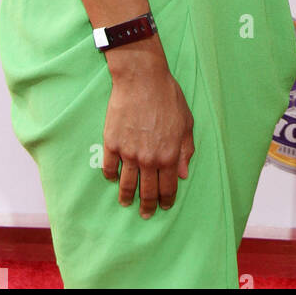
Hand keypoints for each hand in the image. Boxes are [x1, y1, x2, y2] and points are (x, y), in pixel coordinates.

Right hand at [102, 46, 194, 217]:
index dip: (166, 200)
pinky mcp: (112, 144)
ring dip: (127, 198)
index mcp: (169, 155)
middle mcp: (148, 159)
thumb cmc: (168, 98)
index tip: (164, 207)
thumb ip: (185, 150)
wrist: (142, 80)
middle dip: (148, 206)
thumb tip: (183, 173)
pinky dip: (111, 177)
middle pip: (147, 192)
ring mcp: (128, 153)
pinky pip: (109, 168)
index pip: (168, 187)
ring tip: (127, 203)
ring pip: (127, 185)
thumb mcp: (186, 123)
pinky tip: (114, 179)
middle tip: (146, 214)